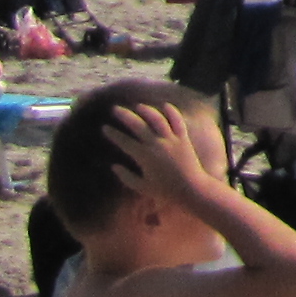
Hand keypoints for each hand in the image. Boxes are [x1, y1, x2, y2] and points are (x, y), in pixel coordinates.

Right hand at [104, 95, 222, 206]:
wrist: (191, 188)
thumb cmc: (165, 190)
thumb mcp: (142, 187)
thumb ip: (126, 177)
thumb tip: (114, 166)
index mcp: (144, 156)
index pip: (125, 142)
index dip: (113, 134)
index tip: (105, 127)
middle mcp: (156, 144)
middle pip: (138, 125)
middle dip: (125, 116)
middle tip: (115, 109)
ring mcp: (171, 139)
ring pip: (157, 119)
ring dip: (146, 111)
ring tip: (137, 106)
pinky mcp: (183, 138)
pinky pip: (177, 121)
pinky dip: (171, 111)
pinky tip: (164, 106)